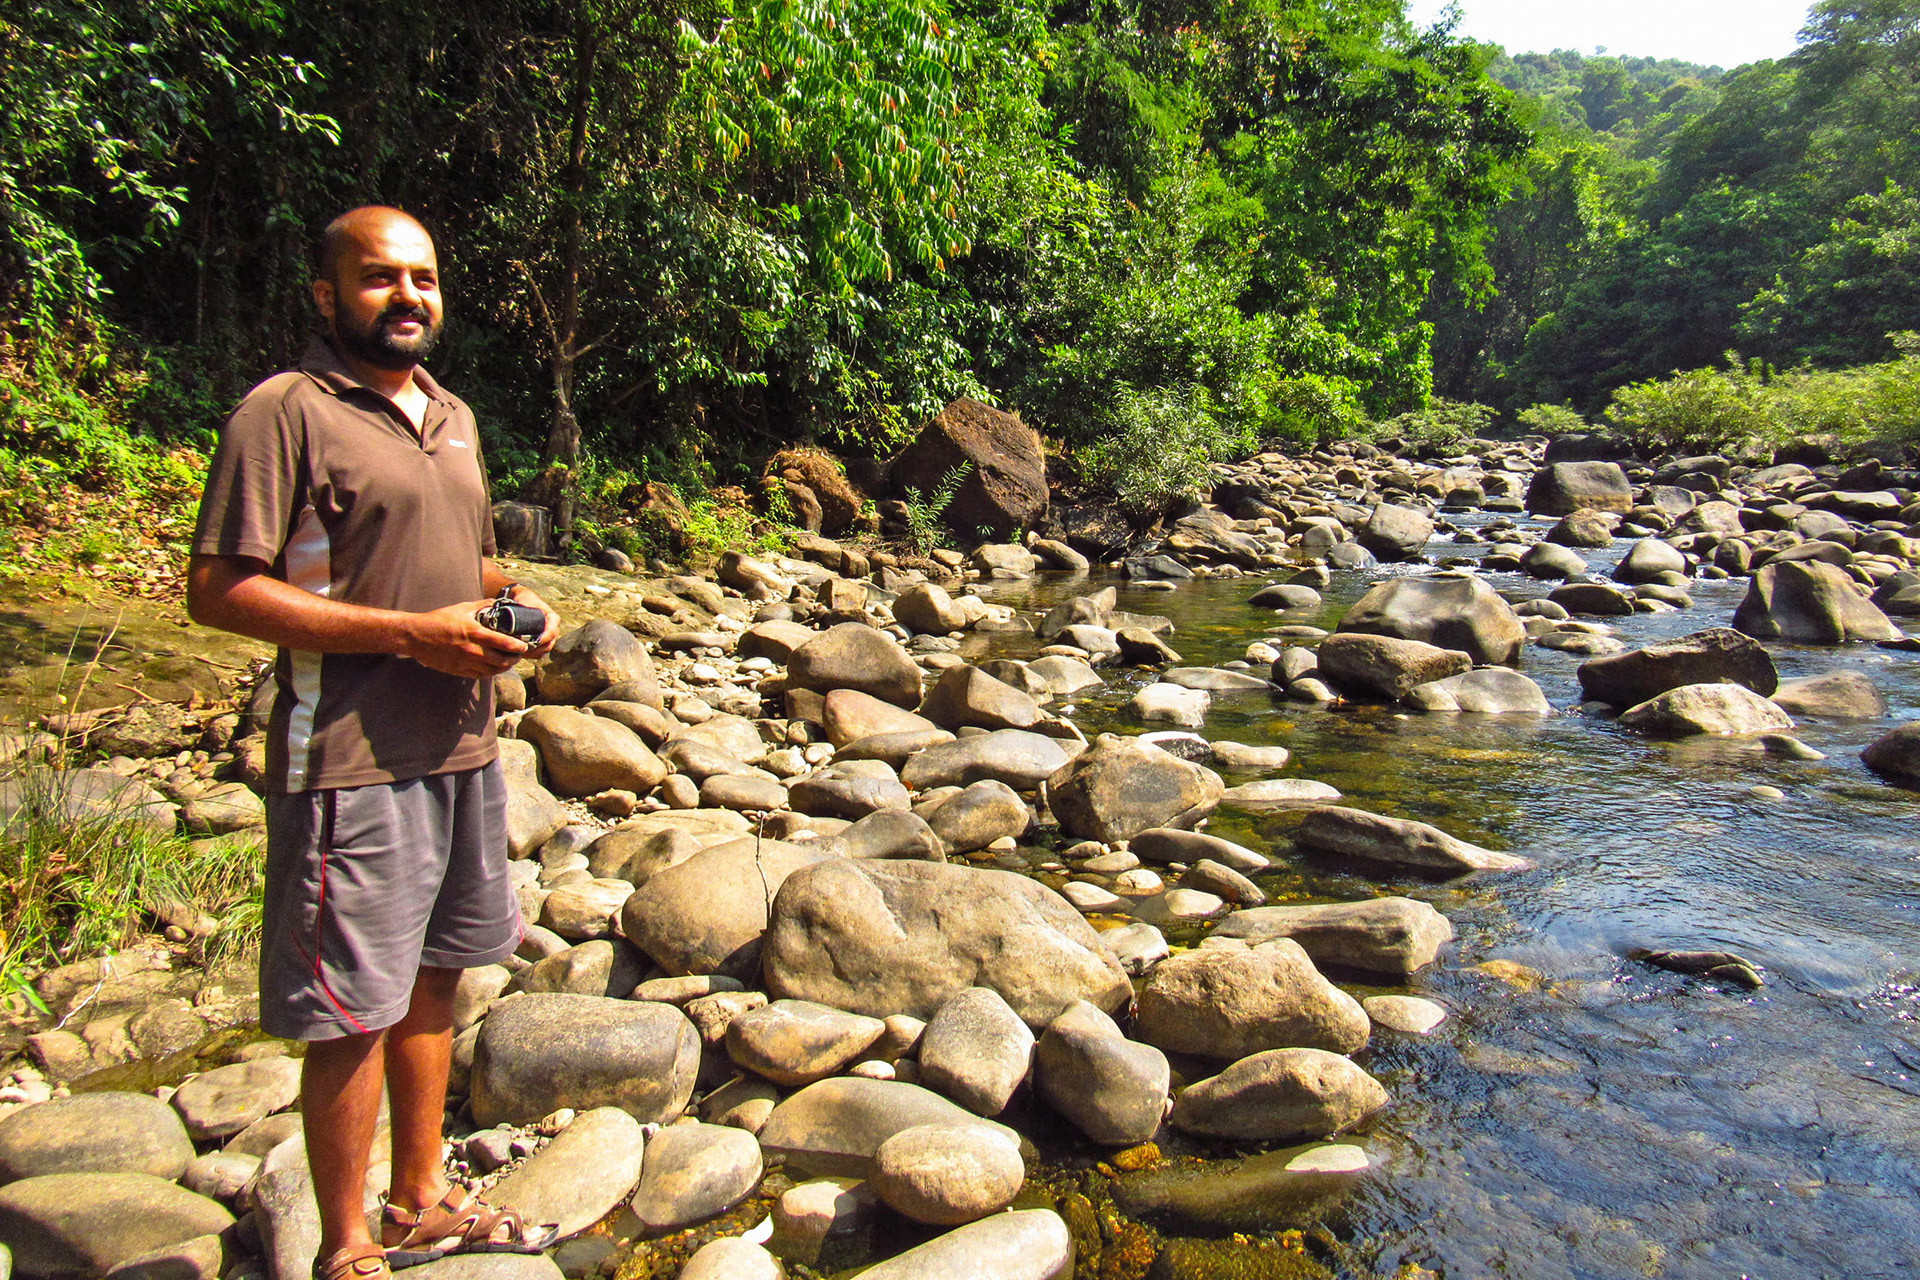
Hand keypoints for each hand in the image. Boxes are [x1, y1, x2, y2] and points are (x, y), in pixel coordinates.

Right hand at [401, 599, 528, 678]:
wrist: (416, 636)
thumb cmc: (439, 620)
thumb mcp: (461, 608)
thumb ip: (482, 606)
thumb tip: (498, 602)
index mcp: (474, 633)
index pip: (503, 643)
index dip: (517, 646)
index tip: (524, 646)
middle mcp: (471, 650)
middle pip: (501, 661)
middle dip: (513, 659)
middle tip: (518, 655)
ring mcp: (465, 662)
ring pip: (492, 671)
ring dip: (503, 668)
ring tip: (508, 662)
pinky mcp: (458, 671)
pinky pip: (479, 676)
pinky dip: (489, 673)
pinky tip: (493, 668)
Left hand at [508, 585, 560, 659]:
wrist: (522, 600)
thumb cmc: (524, 600)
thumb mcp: (526, 603)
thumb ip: (524, 612)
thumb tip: (516, 625)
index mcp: (553, 618)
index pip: (552, 631)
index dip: (544, 638)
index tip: (534, 641)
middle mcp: (553, 628)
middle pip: (550, 644)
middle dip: (537, 648)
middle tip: (523, 649)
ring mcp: (548, 637)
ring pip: (545, 650)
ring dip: (534, 653)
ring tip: (520, 652)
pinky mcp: (542, 642)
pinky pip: (540, 652)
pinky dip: (532, 655)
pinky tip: (521, 654)